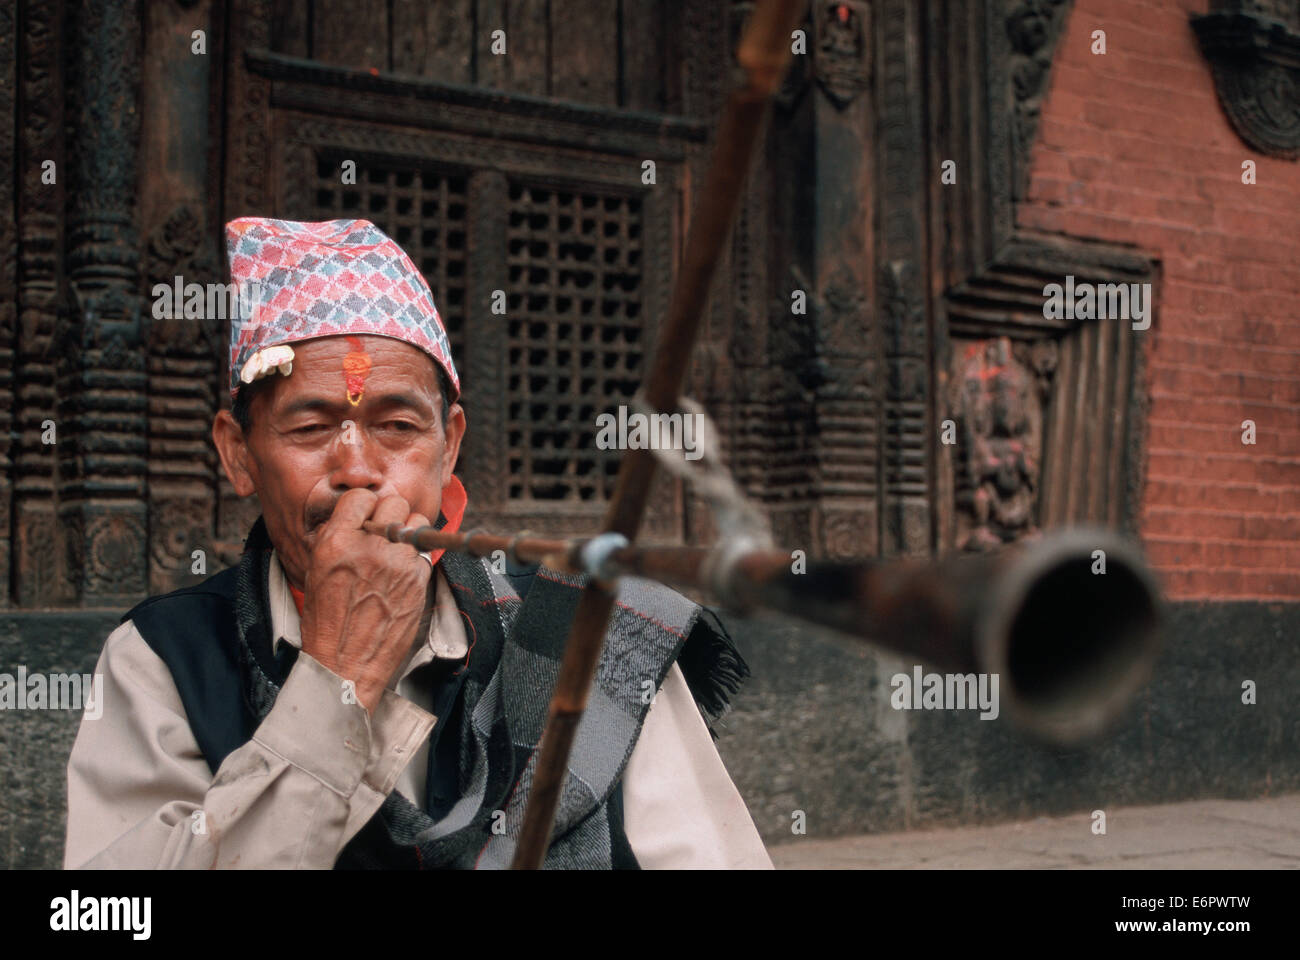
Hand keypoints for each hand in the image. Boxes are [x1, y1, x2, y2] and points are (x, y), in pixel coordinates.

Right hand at [298, 488, 432, 712]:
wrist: (346, 664)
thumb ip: (340, 537)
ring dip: (408, 532)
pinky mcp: (418, 580)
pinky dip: (415, 557)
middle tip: (383, 532)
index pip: (361, 497)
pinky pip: (424, 551)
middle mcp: (369, 548)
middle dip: (389, 515)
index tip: (366, 517)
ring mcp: (398, 564)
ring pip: (416, 522)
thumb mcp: (318, 569)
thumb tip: (361, 517)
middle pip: (394, 503)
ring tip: (394, 550)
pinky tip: (401, 574)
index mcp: (337, 542)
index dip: (364, 507)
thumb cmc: (328, 621)